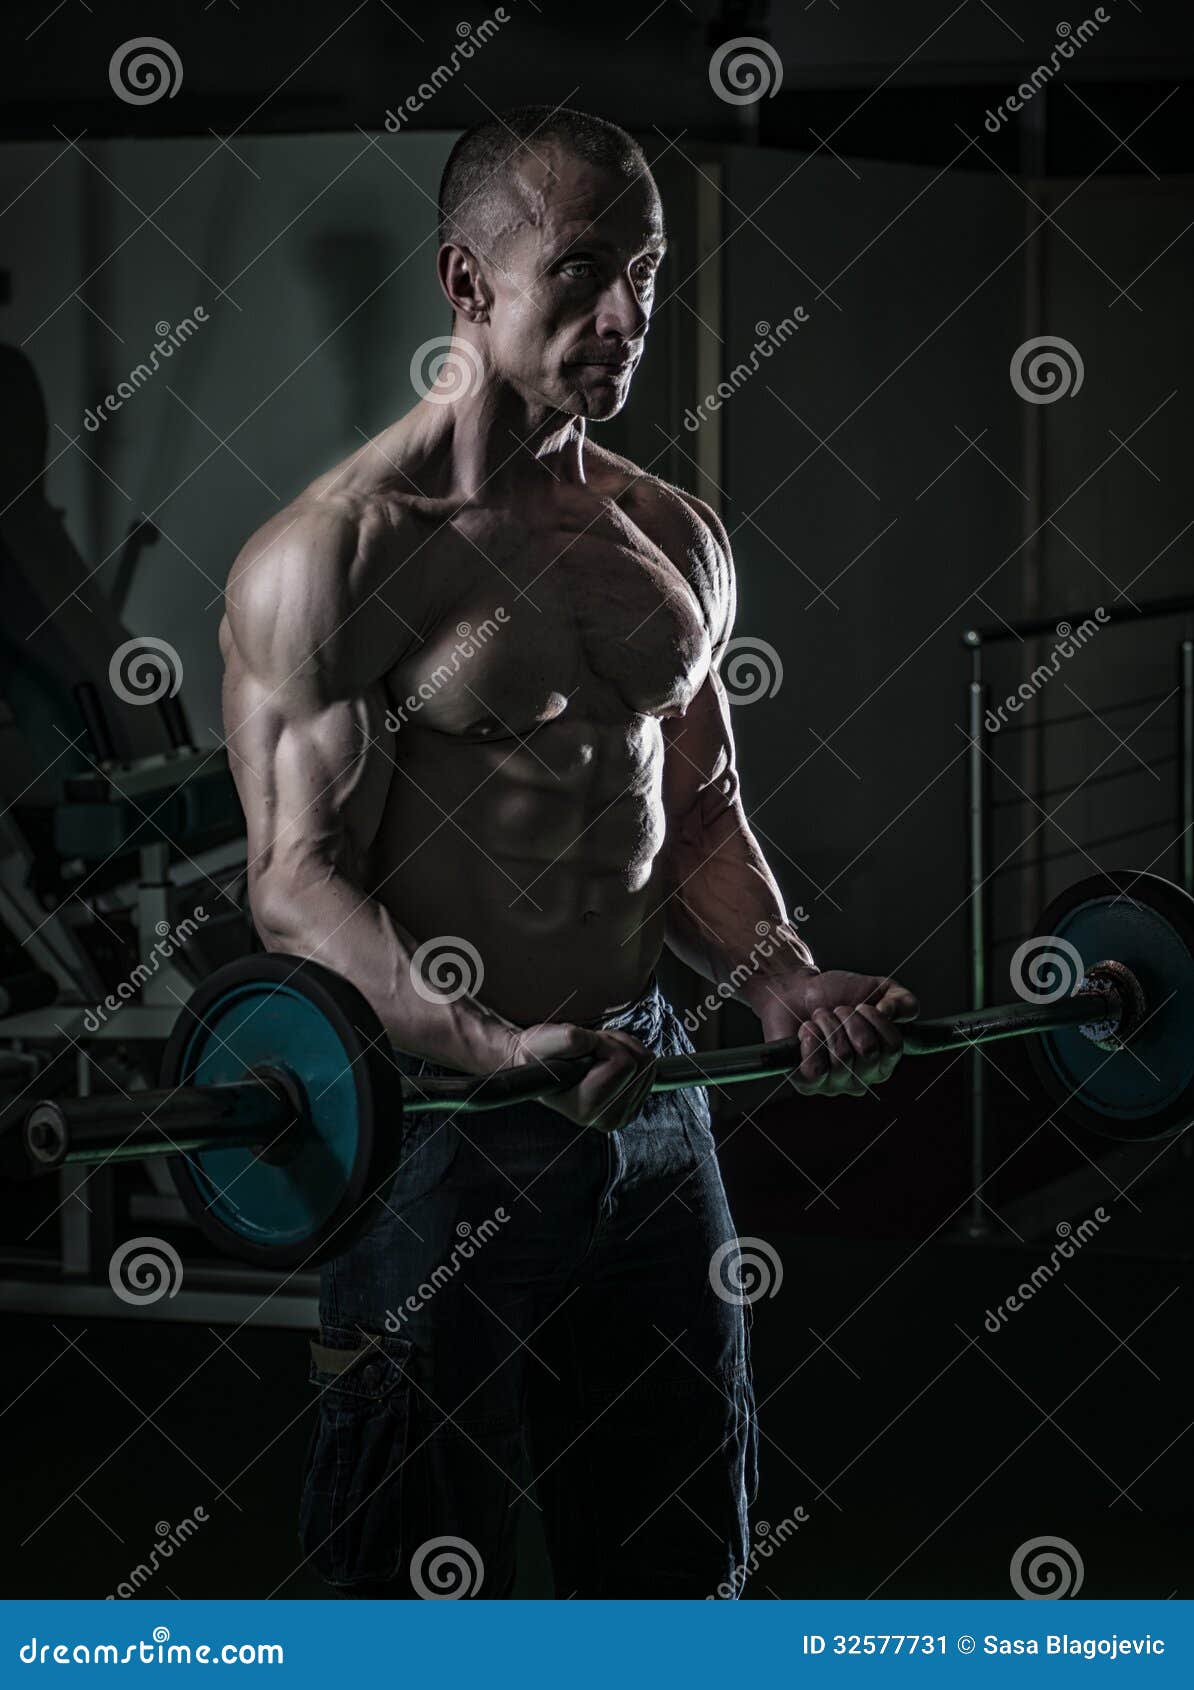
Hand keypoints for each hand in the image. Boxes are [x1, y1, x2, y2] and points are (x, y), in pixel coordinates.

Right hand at [500, 1022, 657, 1132]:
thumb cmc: (538, 1057)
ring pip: (648, 1064)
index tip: (583, 1049)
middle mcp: (608, 1118)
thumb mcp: (541, 1042)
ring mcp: (623, 1116)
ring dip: (623, 1048)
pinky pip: (649, 1070)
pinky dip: (630, 1057)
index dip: (604, 1044)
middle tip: (590, 1051)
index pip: (624, 1063)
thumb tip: (590, 1041)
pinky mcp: (633, 1107)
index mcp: (588, 1108)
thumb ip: (565, 1040)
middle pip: (642, 1063)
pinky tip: (606, 1063)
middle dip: (617, 1045)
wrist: (539, 1069)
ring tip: (596, 1055)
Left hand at [754, 969, 919, 1097]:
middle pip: (868, 1050)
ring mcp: (835, 1084)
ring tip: (820, 1017)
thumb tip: (891, 1013)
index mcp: (883, 1059)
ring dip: (828, 1024)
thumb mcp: (878, 989)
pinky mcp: (807, 1084)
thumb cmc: (835, 995)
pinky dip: (810, 1039)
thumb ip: (902, 1001)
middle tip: (837, 1010)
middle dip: (850, 1019)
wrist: (794, 991)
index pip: (894, 1046)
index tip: (861, 1005)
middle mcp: (862, 1078)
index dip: (877, 1019)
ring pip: (842, 1056)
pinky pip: (816, 1068)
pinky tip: (807, 1030)